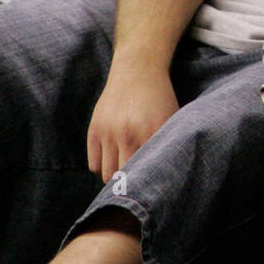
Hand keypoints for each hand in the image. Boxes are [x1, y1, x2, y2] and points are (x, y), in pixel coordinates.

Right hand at [86, 64, 179, 182]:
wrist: (138, 70)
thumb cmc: (159, 98)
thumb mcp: (171, 120)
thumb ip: (167, 145)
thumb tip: (168, 175)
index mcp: (150, 134)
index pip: (145, 174)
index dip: (146, 186)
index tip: (149, 192)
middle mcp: (127, 135)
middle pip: (123, 179)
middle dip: (129, 186)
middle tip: (135, 187)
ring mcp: (108, 132)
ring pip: (106, 174)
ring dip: (114, 178)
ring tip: (124, 175)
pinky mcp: (94, 129)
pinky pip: (93, 163)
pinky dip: (101, 167)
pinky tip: (112, 160)